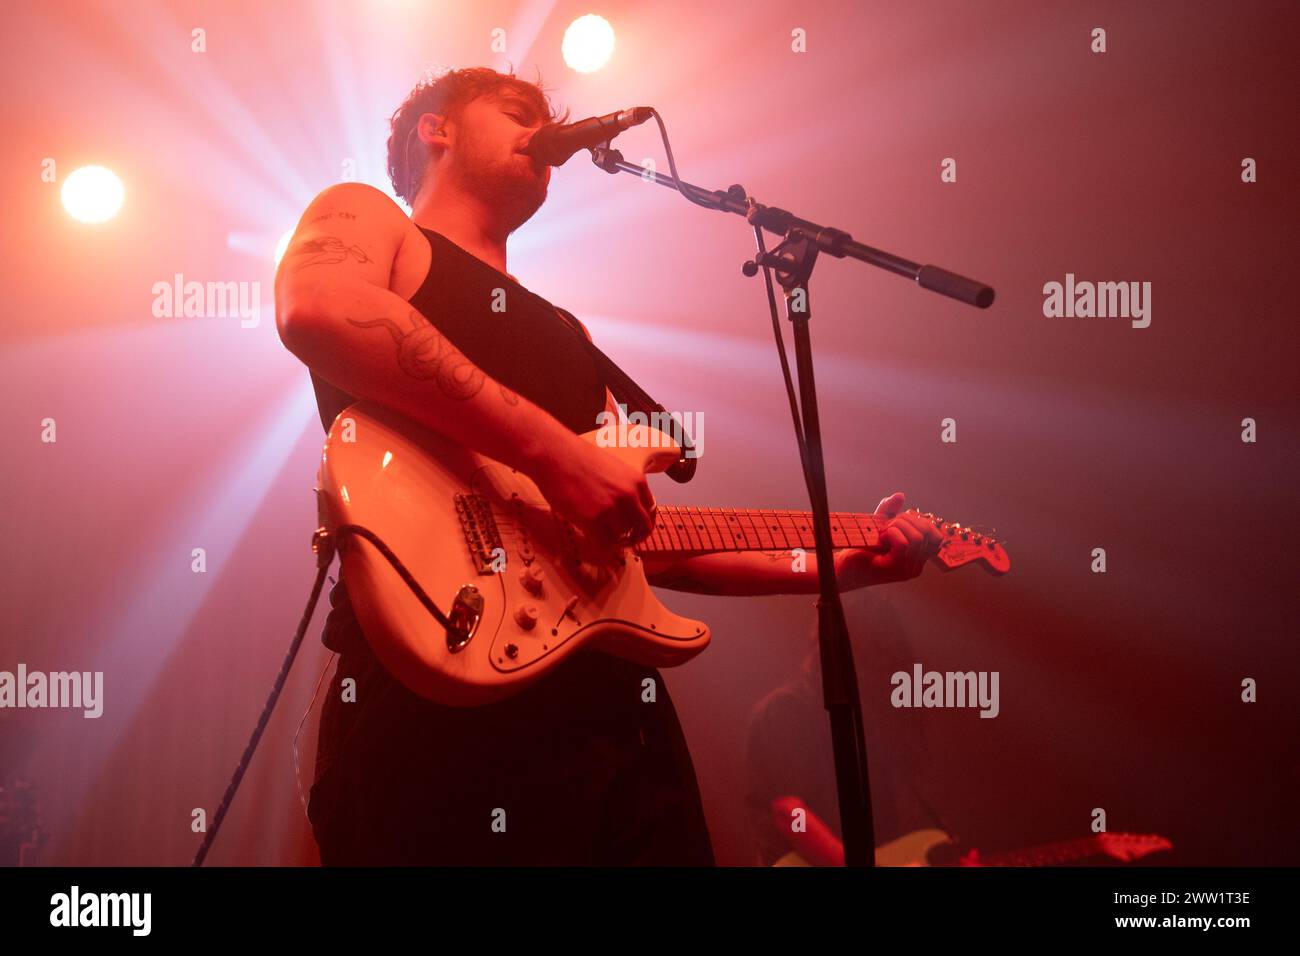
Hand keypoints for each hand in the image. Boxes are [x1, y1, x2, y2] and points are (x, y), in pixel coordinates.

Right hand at [530, 436, 656, 555]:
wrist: (554, 454)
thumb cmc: (577, 458)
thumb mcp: (613, 468)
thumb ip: (624, 487)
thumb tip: (627, 512)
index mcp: (637, 480)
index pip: (650, 511)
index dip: (642, 523)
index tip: (634, 529)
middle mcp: (629, 495)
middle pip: (643, 529)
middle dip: (634, 538)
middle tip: (622, 542)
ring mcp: (612, 508)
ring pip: (622, 538)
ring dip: (613, 539)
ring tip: (600, 533)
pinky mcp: (593, 520)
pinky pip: (604, 543)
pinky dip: (599, 543)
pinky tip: (590, 535)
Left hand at [835, 492, 943, 588]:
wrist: (843, 566)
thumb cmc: (862, 547)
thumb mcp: (879, 525)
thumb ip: (890, 511)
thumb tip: (900, 495)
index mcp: (917, 558)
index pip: (936, 536)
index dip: (920, 522)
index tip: (900, 522)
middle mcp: (916, 566)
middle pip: (926, 533)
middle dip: (905, 520)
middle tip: (886, 526)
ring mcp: (907, 570)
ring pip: (916, 537)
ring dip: (896, 526)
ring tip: (881, 533)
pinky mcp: (895, 569)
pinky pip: (903, 543)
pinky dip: (891, 534)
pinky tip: (879, 538)